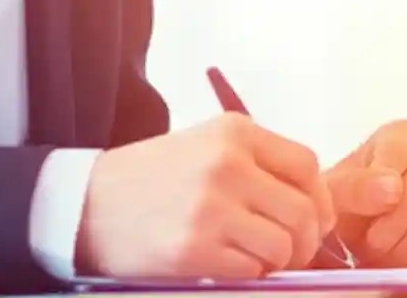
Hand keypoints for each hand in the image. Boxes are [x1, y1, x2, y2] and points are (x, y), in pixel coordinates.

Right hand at [75, 114, 335, 277]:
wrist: (87, 204)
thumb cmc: (150, 179)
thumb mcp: (203, 146)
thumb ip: (256, 164)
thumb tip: (313, 207)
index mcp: (234, 131)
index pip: (307, 166)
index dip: (319, 200)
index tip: (313, 220)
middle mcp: (228, 164)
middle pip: (304, 211)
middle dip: (305, 242)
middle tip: (289, 254)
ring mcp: (211, 206)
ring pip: (283, 247)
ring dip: (276, 263)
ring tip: (251, 259)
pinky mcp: (195, 248)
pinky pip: (252, 272)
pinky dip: (247, 276)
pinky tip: (224, 265)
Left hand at [324, 120, 406, 267]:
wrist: (352, 232)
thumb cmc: (342, 202)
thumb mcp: (333, 191)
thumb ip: (355, 186)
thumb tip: (392, 188)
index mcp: (401, 136)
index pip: (401, 150)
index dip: (383, 184)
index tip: (366, 213)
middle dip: (397, 221)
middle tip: (371, 245)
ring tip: (383, 258)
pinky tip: (400, 263)